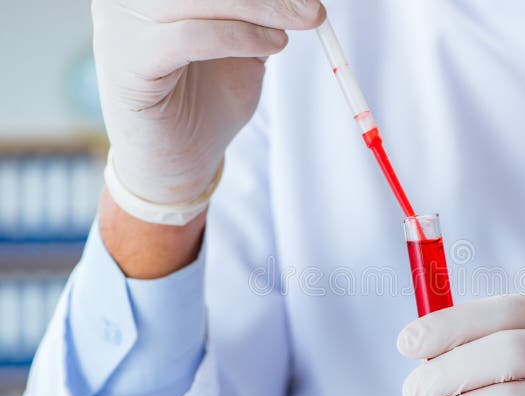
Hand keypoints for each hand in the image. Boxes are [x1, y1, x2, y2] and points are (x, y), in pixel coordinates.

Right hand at [92, 0, 325, 204]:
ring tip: (300, 25)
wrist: (178, 161)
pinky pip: (190, 35)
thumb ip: (258, 11)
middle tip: (313, 9)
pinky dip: (239, 36)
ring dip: (261, 7)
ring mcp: (120, 22)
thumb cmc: (205, 102)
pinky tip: (272, 45)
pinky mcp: (127, 59)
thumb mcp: (242, 44)